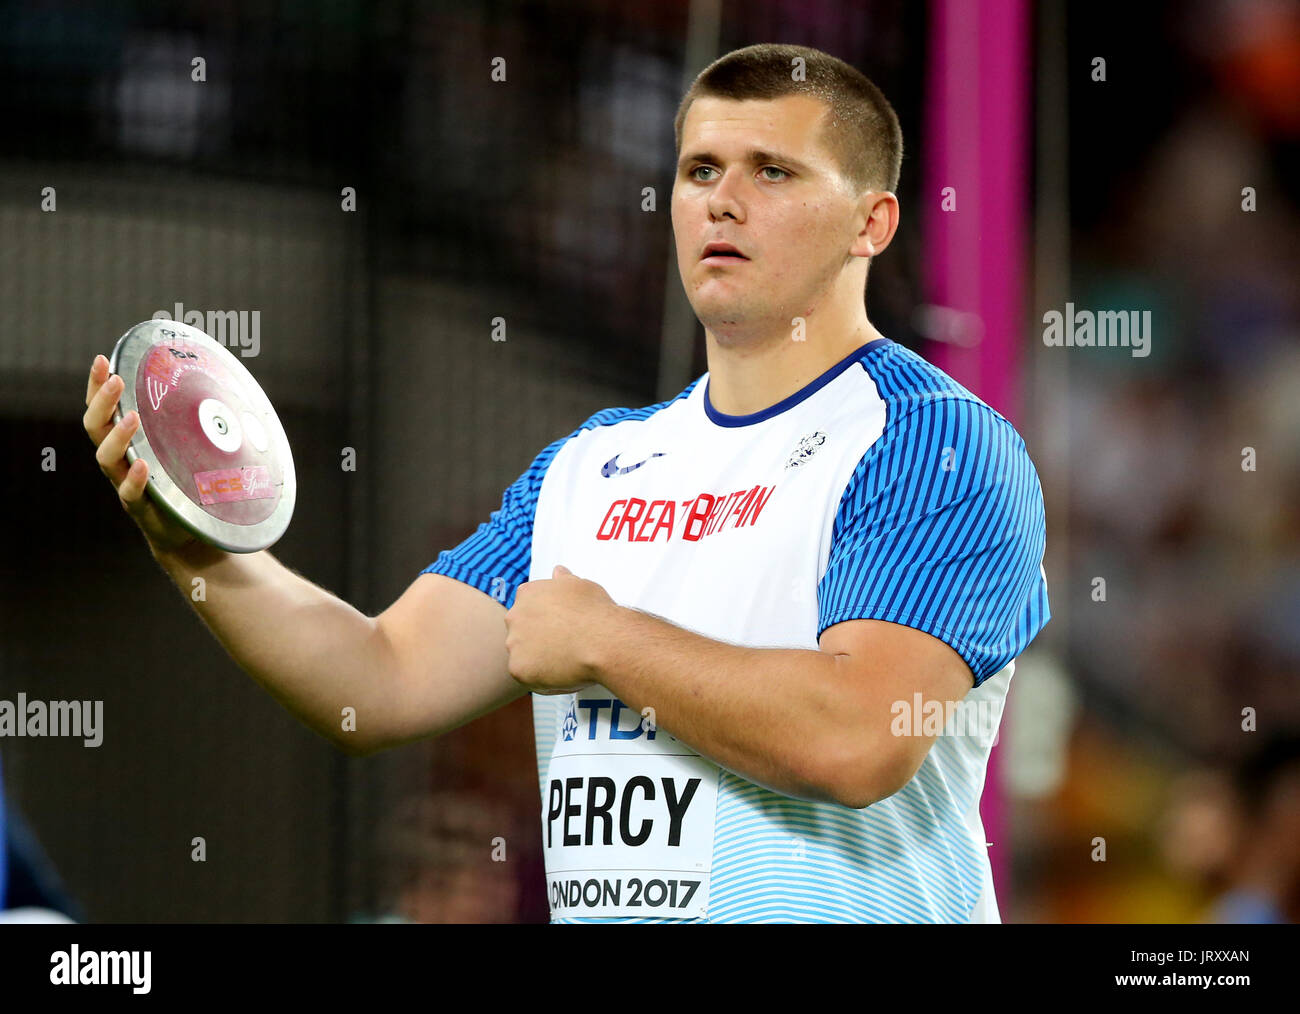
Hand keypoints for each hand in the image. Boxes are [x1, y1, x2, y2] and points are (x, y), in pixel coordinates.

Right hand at [82, 354, 198, 555]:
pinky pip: (130, 493)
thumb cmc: (187, 482)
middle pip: (95, 428)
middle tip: (117, 380)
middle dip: (102, 402)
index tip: (104, 360)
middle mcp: (120, 460)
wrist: (188, 533)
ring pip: (107, 458)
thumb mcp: (189, 447)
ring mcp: (126, 484)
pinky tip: (142, 465)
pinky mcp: (140, 508)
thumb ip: (193, 423)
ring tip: (132, 417)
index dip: (97, 386)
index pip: (103, 409)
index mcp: (127, 442)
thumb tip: (222, 387)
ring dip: (118, 436)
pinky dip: (134, 478)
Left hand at [504, 565, 618, 694]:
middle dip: (538, 638)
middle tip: (564, 644)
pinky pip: (528, 675)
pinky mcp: (518, 669)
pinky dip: (542, 677)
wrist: (602, 641)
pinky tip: (563, 673)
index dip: (545, 618)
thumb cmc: (595, 612)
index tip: (560, 625)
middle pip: (521, 630)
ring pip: (523, 654)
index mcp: (528, 594)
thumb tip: (558, 571)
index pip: (528, 606)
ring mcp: (514, 643)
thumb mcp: (580, 586)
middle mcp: (514, 616)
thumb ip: (563, 580)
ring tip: (566, 660)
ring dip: (539, 658)